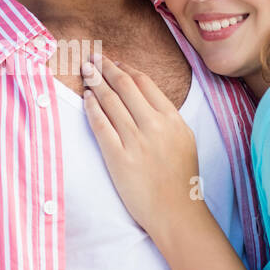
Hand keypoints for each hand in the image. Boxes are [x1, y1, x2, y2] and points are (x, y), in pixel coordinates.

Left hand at [79, 53, 202, 237]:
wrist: (176, 211)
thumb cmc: (180, 178)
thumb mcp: (184, 139)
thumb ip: (167, 117)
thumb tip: (145, 97)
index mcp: (172, 119)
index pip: (145, 83)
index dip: (126, 69)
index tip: (114, 64)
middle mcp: (154, 126)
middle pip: (125, 86)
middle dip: (106, 68)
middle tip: (92, 58)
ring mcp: (135, 141)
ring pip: (110, 101)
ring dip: (95, 82)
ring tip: (85, 71)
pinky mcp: (118, 158)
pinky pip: (100, 125)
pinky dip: (92, 108)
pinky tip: (86, 98)